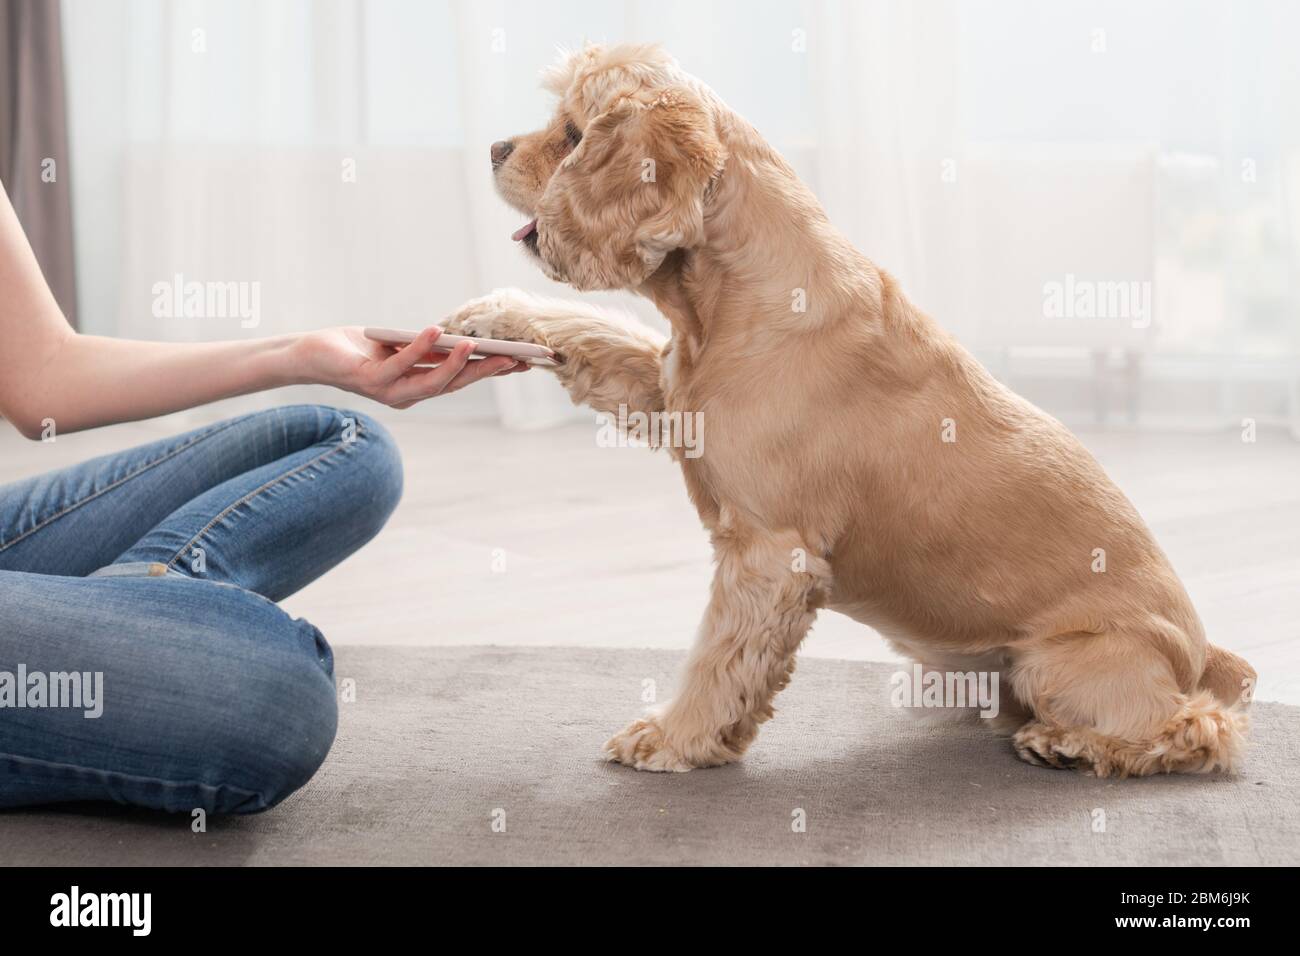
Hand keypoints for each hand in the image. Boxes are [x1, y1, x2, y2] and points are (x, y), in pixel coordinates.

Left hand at [291, 326, 529, 408]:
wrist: (312, 355)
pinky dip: (420, 348)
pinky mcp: (369, 380)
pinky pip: (400, 364)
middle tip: (516, 359)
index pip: (462, 380)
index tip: (522, 362)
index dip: (492, 372)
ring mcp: (389, 391)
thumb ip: (426, 348)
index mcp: (418, 386)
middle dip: (486, 372)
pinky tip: (435, 331)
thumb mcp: (400, 347)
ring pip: (431, 382)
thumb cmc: (357, 348)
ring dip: (456, 365)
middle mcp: (407, 395)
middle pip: (454, 384)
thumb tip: (463, 337)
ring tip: (477, 346)